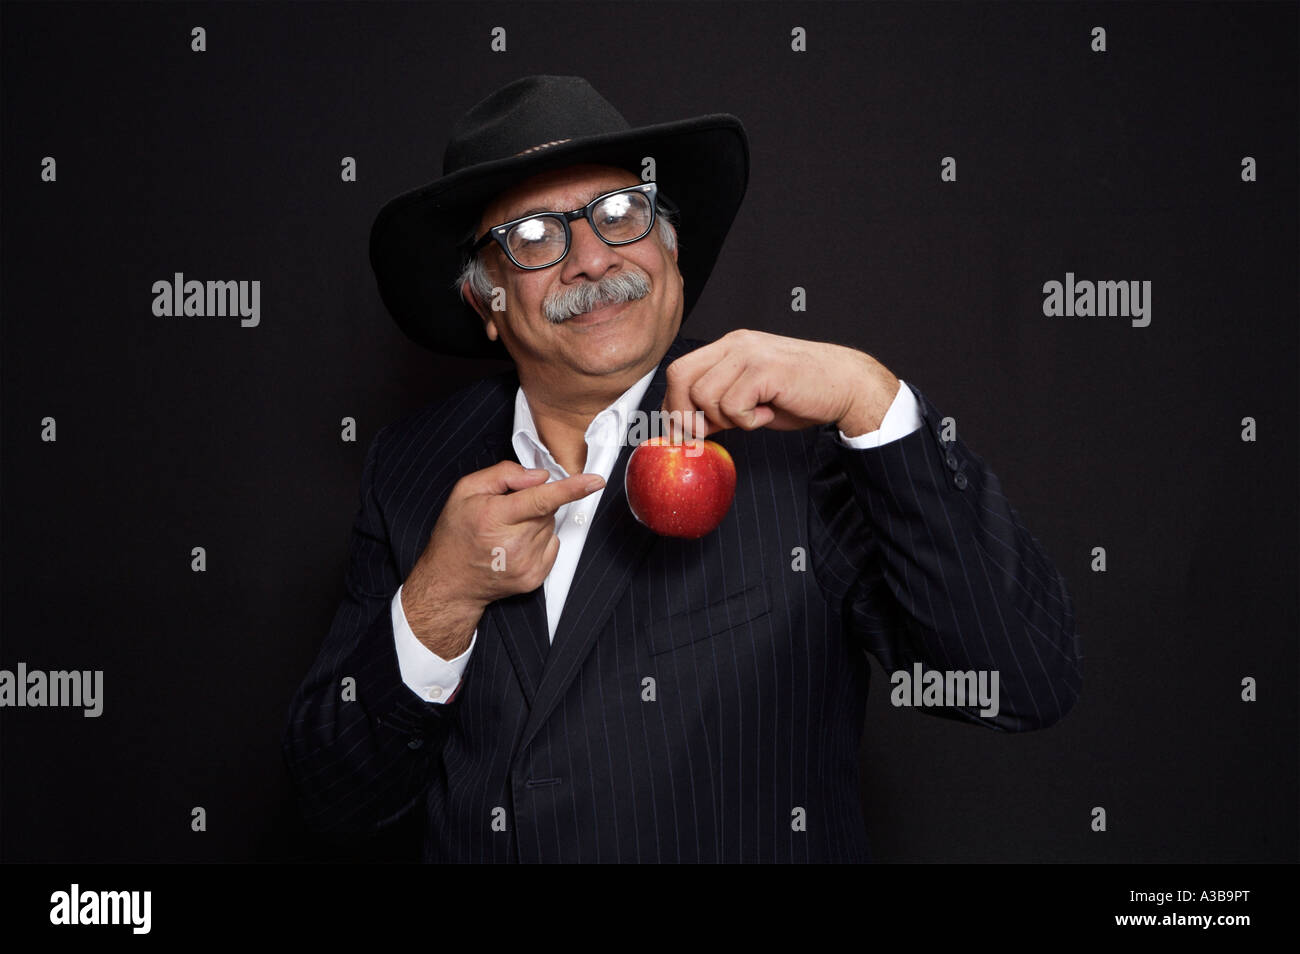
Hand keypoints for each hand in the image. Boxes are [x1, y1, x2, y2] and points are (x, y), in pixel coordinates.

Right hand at [404, 461, 604, 616]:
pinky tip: (515, 546)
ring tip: (506, 532)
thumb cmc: (457, 534)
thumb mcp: (466, 491)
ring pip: (550, 526)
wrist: (450, 581)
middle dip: (533, 504)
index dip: (571, 488)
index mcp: (494, 517)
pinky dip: (539, 540)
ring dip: (535, 523)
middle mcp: (513, 543)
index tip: (595, 481)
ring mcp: (526, 564)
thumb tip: (539, 476)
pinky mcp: (535, 577)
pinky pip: (552, 545)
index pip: (541, 499)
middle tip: (507, 512)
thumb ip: (503, 474)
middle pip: (547, 509)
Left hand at [660, 329, 900, 438]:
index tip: (685, 431)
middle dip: (687, 414)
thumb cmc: (801, 393)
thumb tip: (682, 427)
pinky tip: (768, 413)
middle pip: (680, 377)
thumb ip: (717, 406)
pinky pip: (733, 406)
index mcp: (728, 347)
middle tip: (713, 431)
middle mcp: (735, 344)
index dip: (674, 405)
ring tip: (755, 415)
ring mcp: (749, 354)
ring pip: (705, 396)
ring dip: (727, 419)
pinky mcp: (765, 369)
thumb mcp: (749, 400)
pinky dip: (748, 421)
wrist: (847, 385)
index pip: (679, 371)